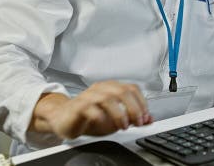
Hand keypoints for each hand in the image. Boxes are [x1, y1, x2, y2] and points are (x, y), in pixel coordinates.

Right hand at [31, 81, 153, 138]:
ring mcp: (88, 96)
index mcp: (111, 88)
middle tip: (138, 122)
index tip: (145, 117)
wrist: (64, 119)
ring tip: (123, 125)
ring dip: (120, 113)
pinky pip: (90, 108)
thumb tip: (150, 119)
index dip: (141, 102)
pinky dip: (101, 117)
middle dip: (134, 108)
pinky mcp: (78, 106)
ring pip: (108, 98)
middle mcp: (100, 89)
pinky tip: (104, 124)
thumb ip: (132, 117)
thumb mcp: (115, 119)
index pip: (132, 88)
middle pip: (122, 91)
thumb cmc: (89, 116)